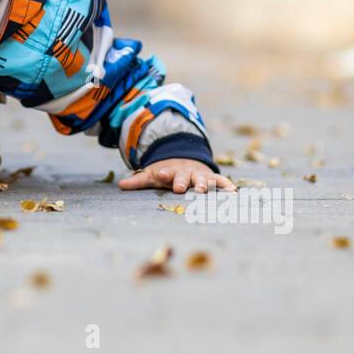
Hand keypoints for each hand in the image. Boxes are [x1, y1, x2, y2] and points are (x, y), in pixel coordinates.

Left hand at [118, 158, 236, 193]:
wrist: (185, 160)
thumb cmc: (167, 174)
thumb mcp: (152, 176)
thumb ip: (138, 181)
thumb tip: (120, 184)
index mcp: (171, 172)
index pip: (166, 173)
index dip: (164, 174)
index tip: (161, 174)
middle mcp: (186, 173)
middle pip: (185, 177)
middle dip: (184, 182)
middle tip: (183, 188)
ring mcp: (200, 175)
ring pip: (203, 179)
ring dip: (205, 184)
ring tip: (205, 190)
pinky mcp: (212, 178)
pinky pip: (220, 182)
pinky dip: (227, 186)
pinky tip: (233, 192)